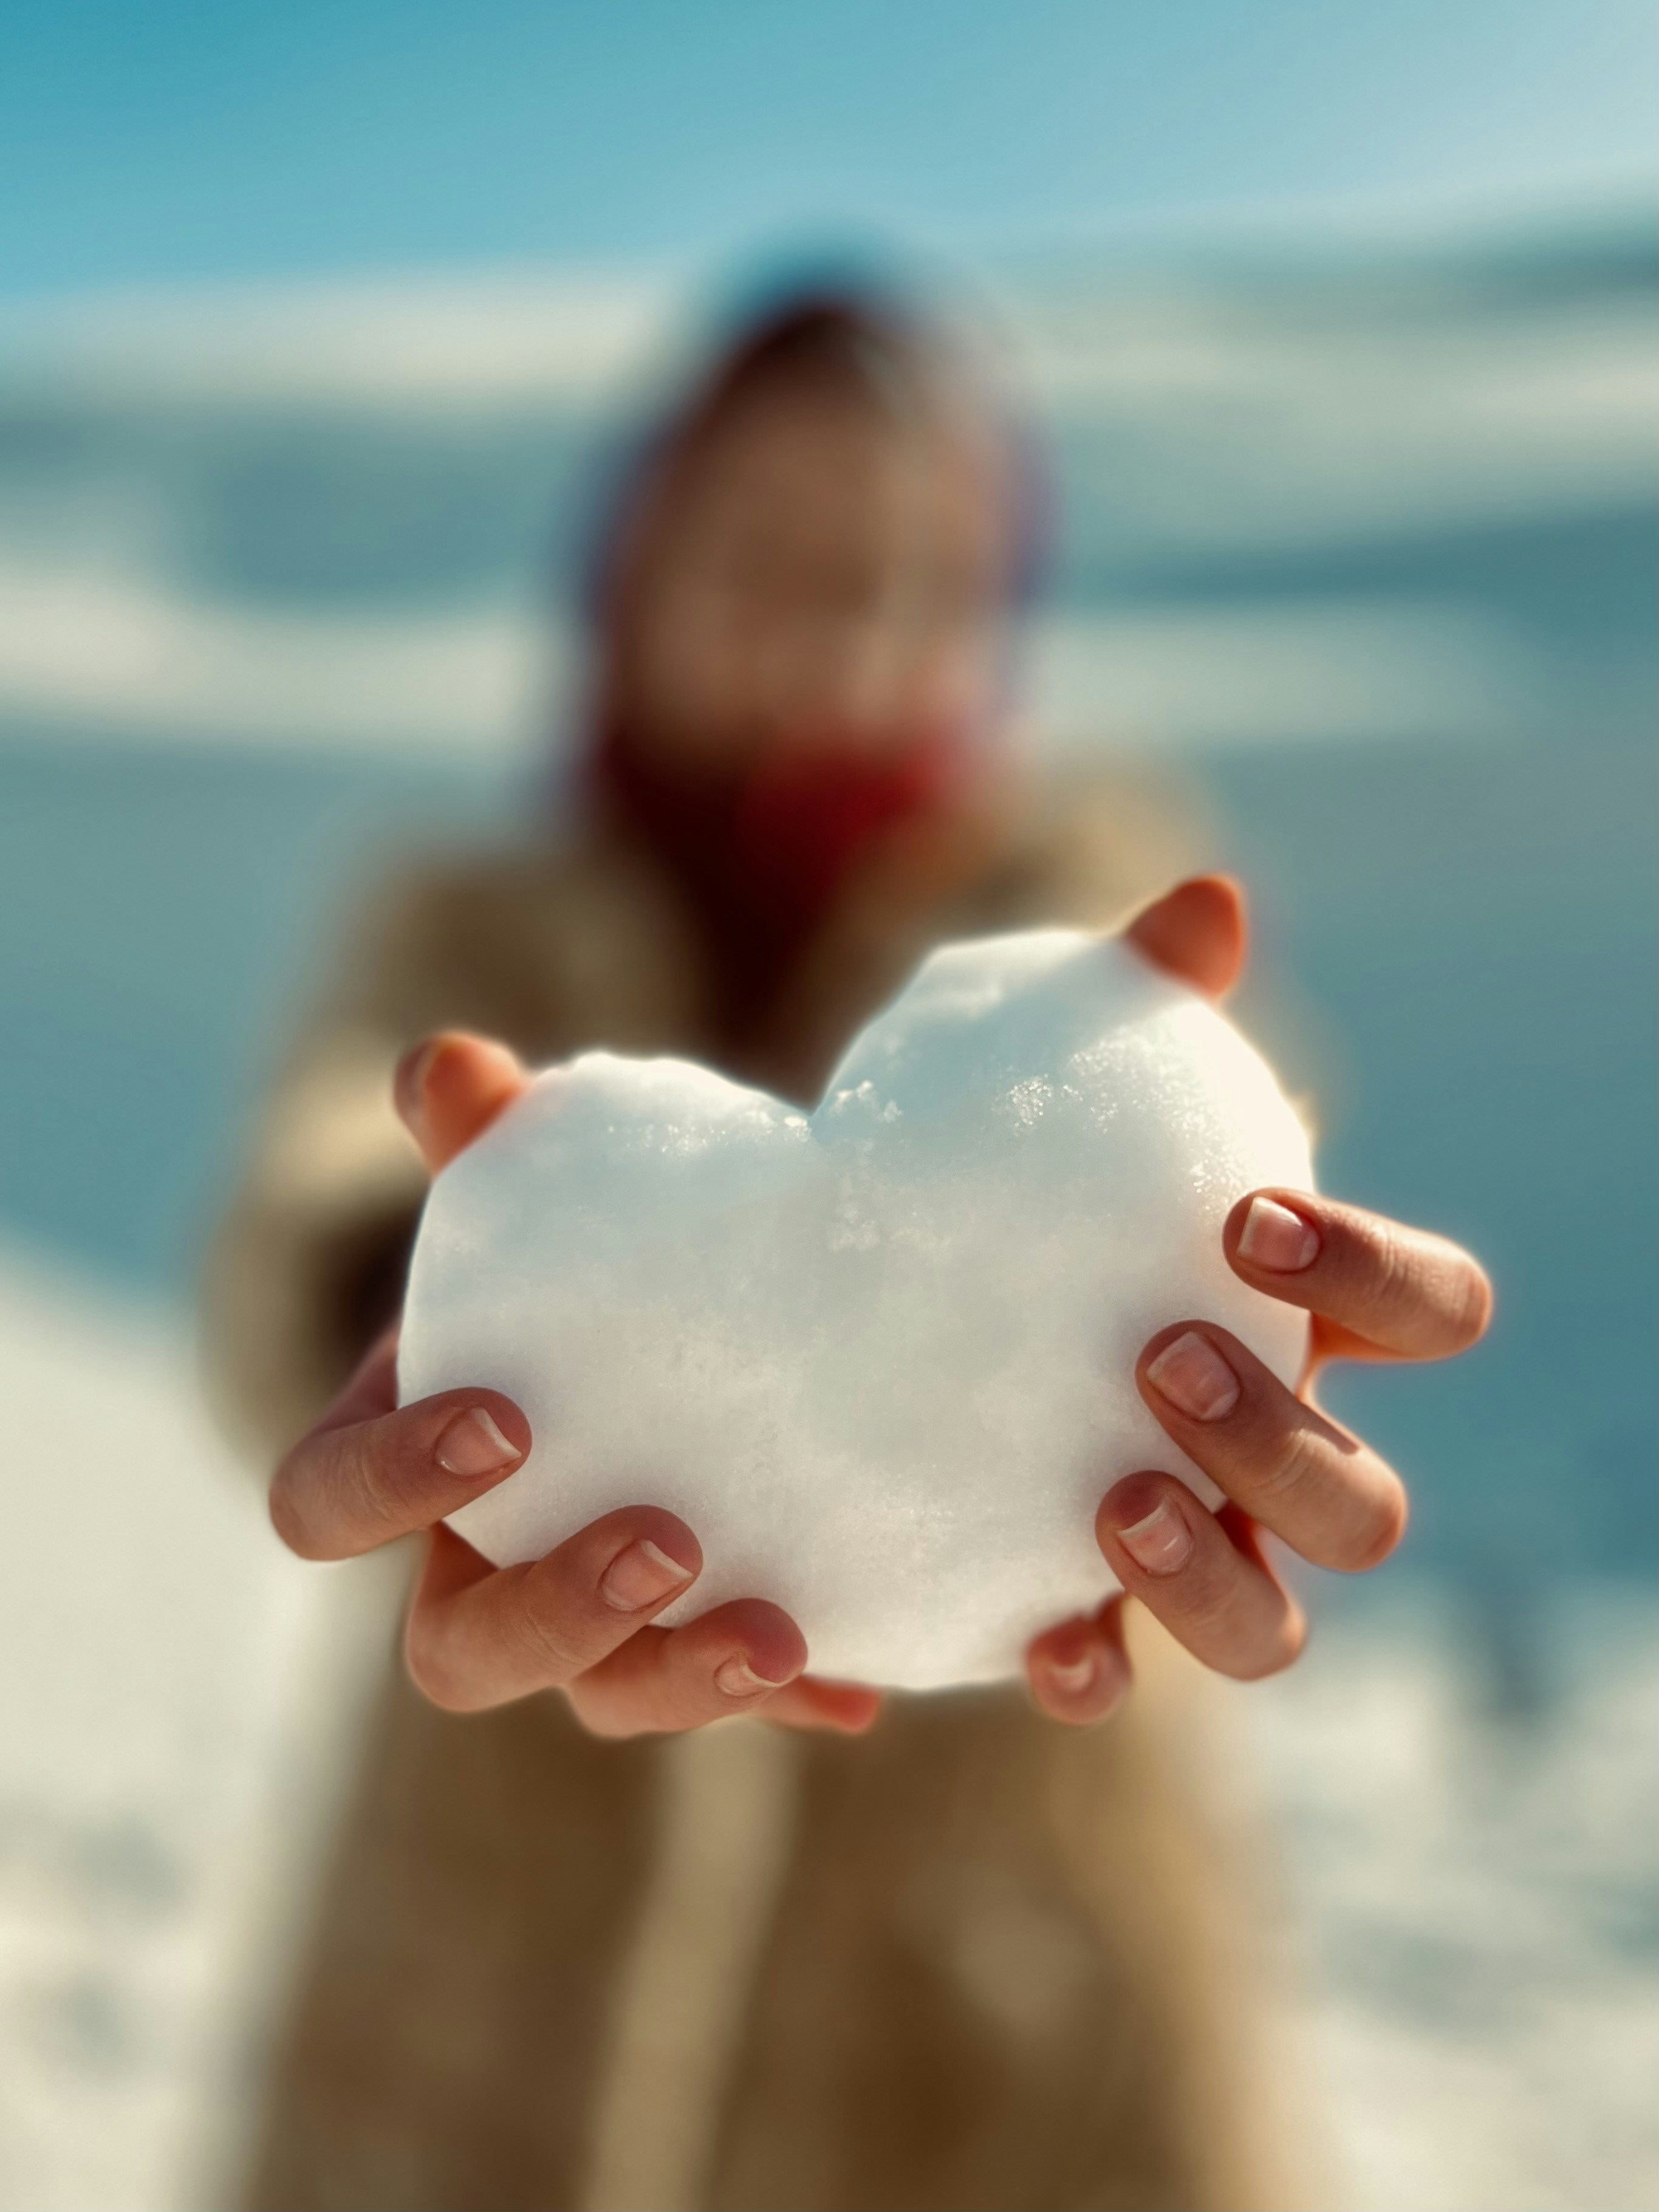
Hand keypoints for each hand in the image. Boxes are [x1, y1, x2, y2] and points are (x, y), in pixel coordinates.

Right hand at [267, 1033, 879, 1737]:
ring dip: (681, 1683)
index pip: (322, 1505)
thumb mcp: (534, 1195)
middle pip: (458, 1656)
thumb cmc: (573, 1259)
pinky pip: (732, 1700)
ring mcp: (587, 1630)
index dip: (387, 1486)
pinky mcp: (692, 1647)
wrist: (689, 1315)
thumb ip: (487, 1138)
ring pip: (598, 1702)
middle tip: (664, 1541)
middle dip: (551, 1614)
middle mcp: (477, 1569)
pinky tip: (856, 1683)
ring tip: (779, 1633)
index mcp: (399, 1464)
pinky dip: (793, 1693)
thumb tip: (447, 1062)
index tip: (506, 1421)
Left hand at [1025, 876, 1492, 1722]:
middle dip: (1286, 1443)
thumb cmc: (1026, 1185)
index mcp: (1301, 1321)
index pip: (1431, 1308)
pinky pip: (1119, 1675)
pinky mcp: (1080, 1614)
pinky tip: (1041, 1642)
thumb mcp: (1067, 1096)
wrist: (892, 1292)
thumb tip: (1208, 905)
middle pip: (1362, 1508)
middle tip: (1158, 1356)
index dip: (1382, 1275)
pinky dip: (1095, 1667)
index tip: (1249, 1218)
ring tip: (1113, 1499)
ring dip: (1218, 1578)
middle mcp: (1269, 1457)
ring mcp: (1187, 1554)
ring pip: (1272, 1626)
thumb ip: (1138, 1006)